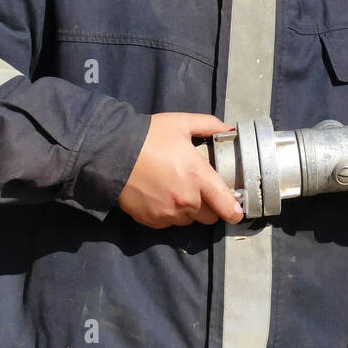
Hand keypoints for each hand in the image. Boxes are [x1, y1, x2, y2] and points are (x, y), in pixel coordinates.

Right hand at [118, 113, 244, 227]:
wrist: (112, 153)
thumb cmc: (148, 136)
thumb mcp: (181, 123)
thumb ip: (209, 125)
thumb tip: (229, 129)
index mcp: (198, 176)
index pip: (226, 206)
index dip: (235, 211)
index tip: (236, 210)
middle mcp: (186, 199)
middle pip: (210, 217)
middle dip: (210, 207)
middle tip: (200, 192)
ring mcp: (168, 213)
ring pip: (189, 221)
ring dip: (188, 211)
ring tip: (177, 191)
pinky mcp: (152, 220)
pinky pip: (169, 224)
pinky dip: (169, 214)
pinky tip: (160, 197)